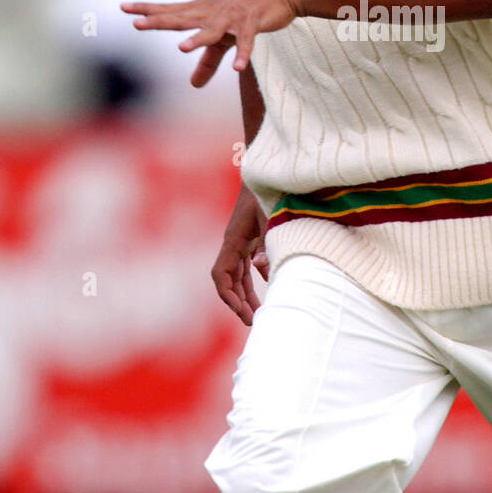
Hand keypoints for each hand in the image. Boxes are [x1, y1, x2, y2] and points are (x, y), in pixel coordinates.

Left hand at [121, 0, 298, 83]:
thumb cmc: (247, 12)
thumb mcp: (224, 39)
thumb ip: (207, 61)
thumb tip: (193, 85)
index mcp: (202, 12)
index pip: (170, 10)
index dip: (148, 10)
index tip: (123, 7)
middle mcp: (212, 13)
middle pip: (182, 18)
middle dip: (160, 21)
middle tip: (137, 23)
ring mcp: (232, 17)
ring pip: (212, 30)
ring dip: (198, 38)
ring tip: (182, 48)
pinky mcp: (252, 23)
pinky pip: (246, 41)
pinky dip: (243, 53)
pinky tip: (238, 67)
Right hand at [212, 192, 268, 326]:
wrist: (266, 170)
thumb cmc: (267, 191)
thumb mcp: (270, 216)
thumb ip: (267, 242)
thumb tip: (263, 269)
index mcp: (233, 239)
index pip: (221, 275)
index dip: (228, 295)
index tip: (242, 311)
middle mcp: (234, 242)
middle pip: (229, 279)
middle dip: (238, 301)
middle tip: (252, 321)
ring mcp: (241, 240)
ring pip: (238, 273)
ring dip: (246, 293)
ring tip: (258, 312)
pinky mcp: (250, 237)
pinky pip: (247, 263)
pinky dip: (257, 276)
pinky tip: (270, 283)